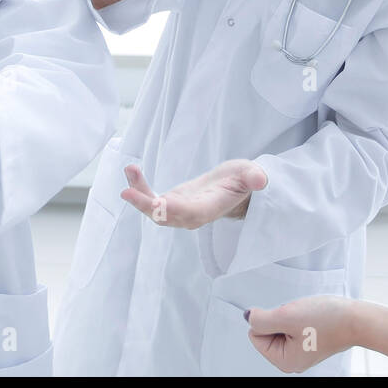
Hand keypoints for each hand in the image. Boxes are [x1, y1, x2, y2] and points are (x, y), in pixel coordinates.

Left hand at [120, 159, 267, 229]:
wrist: (236, 188)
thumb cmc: (244, 180)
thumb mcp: (250, 174)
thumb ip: (253, 177)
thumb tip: (260, 179)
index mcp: (211, 208)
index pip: (191, 214)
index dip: (173, 210)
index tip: (158, 203)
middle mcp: (192, 215)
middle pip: (166, 217)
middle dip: (146, 207)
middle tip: (127, 192)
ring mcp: (180, 211)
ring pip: (155, 210)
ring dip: (139, 195)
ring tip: (130, 170)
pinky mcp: (171, 203)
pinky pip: (151, 199)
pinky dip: (140, 187)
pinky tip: (131, 171)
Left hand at [247, 295, 356, 373]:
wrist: (357, 318)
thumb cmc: (328, 320)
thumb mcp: (286, 315)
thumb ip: (261, 319)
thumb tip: (248, 317)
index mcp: (284, 361)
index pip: (255, 335)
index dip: (269, 320)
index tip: (290, 320)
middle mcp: (292, 360)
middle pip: (267, 331)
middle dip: (280, 318)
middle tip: (300, 318)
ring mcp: (301, 350)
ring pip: (280, 325)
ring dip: (290, 316)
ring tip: (308, 317)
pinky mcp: (309, 340)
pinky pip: (293, 324)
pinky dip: (299, 316)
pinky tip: (312, 318)